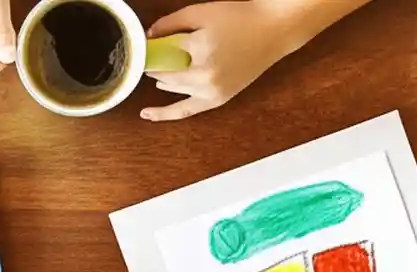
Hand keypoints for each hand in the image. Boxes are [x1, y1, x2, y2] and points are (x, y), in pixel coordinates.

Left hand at [141, 1, 309, 121]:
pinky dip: (165, 114)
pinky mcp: (218, 100)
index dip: (150, 51)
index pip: (161, 55)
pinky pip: (186, 111)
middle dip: (156, 64)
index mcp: (199, 53)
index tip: (143, 47)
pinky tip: (147, 114)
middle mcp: (204, 78)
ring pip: (172, 90)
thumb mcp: (200, 12)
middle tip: (153, 55)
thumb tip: (147, 37)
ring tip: (160, 69)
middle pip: (164, 74)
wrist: (274, 30)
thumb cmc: (240, 18)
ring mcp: (211, 93)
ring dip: (163, 79)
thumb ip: (170, 23)